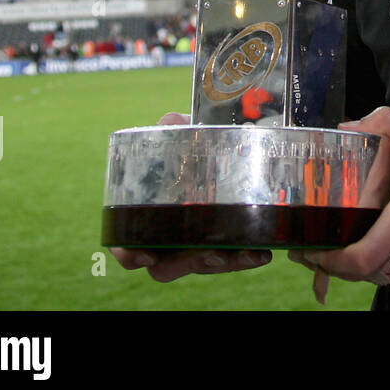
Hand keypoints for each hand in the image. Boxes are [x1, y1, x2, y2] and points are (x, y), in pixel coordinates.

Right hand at [109, 112, 272, 281]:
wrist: (229, 144)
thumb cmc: (194, 144)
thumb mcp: (184, 132)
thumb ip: (173, 126)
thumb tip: (170, 123)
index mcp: (150, 215)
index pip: (128, 246)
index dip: (130, 254)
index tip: (146, 254)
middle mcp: (171, 238)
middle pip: (167, 267)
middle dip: (185, 264)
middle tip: (207, 253)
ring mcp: (199, 245)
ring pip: (205, 265)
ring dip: (223, 262)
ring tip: (244, 251)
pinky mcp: (228, 245)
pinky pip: (234, 259)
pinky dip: (247, 257)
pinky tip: (261, 253)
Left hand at [290, 107, 389, 302]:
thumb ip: (389, 126)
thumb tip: (352, 125)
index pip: (358, 257)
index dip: (327, 259)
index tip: (309, 249)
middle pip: (364, 271)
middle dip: (342, 260)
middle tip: (326, 245)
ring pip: (387, 277)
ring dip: (373, 261)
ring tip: (368, 239)